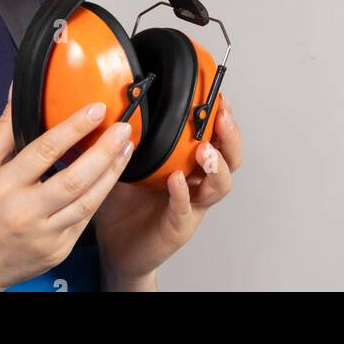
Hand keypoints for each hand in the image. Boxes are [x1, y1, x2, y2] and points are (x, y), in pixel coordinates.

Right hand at [0, 84, 135, 290]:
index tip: (96, 109)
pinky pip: (85, 220)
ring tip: (125, 149)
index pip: (44, 151)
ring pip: (88, 201)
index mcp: (2, 186)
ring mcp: (44, 235)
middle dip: (104, 151)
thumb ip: (4, 131)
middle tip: (123, 128)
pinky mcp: (57, 251)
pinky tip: (111, 177)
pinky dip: (100, 196)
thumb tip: (17, 93)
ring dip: (111, 173)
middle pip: (75, 178)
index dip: (74, 127)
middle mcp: (24, 212)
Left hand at [92, 96, 241, 288]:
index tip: (218, 96)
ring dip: (215, 165)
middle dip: (230, 136)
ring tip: (204, 150)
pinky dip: (183, 194)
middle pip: (230, 158)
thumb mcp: (124, 161)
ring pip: (219, 185)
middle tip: (222, 118)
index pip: (216, 137)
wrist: (115, 247)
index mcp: (188, 163)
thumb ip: (127, 137)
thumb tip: (114, 102)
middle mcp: (197, 182)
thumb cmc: (123, 204)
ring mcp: (191, 206)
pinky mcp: (177, 228)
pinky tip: (176, 181)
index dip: (222, 117)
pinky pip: (185, 210)